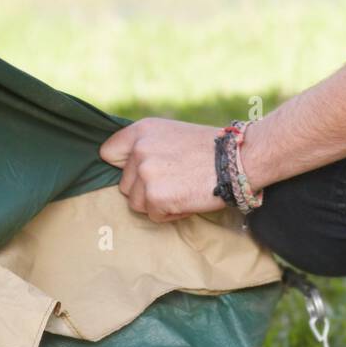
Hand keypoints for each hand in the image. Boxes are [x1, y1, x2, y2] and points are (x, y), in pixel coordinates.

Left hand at [99, 117, 226, 221]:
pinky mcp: (155, 197)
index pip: (108, 152)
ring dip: (156, 203)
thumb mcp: (172, 134)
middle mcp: (139, 150)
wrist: (236, 158)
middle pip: (124, 184)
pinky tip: (187, 198)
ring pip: (136, 203)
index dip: (124, 166)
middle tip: (174, 180)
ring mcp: (146, 174)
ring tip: (182, 189)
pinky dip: (170, 213)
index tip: (139, 171)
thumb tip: (129, 167)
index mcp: (142, 130)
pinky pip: (153, 215)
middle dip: (145, 189)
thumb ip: (147, 147)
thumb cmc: (209, 148)